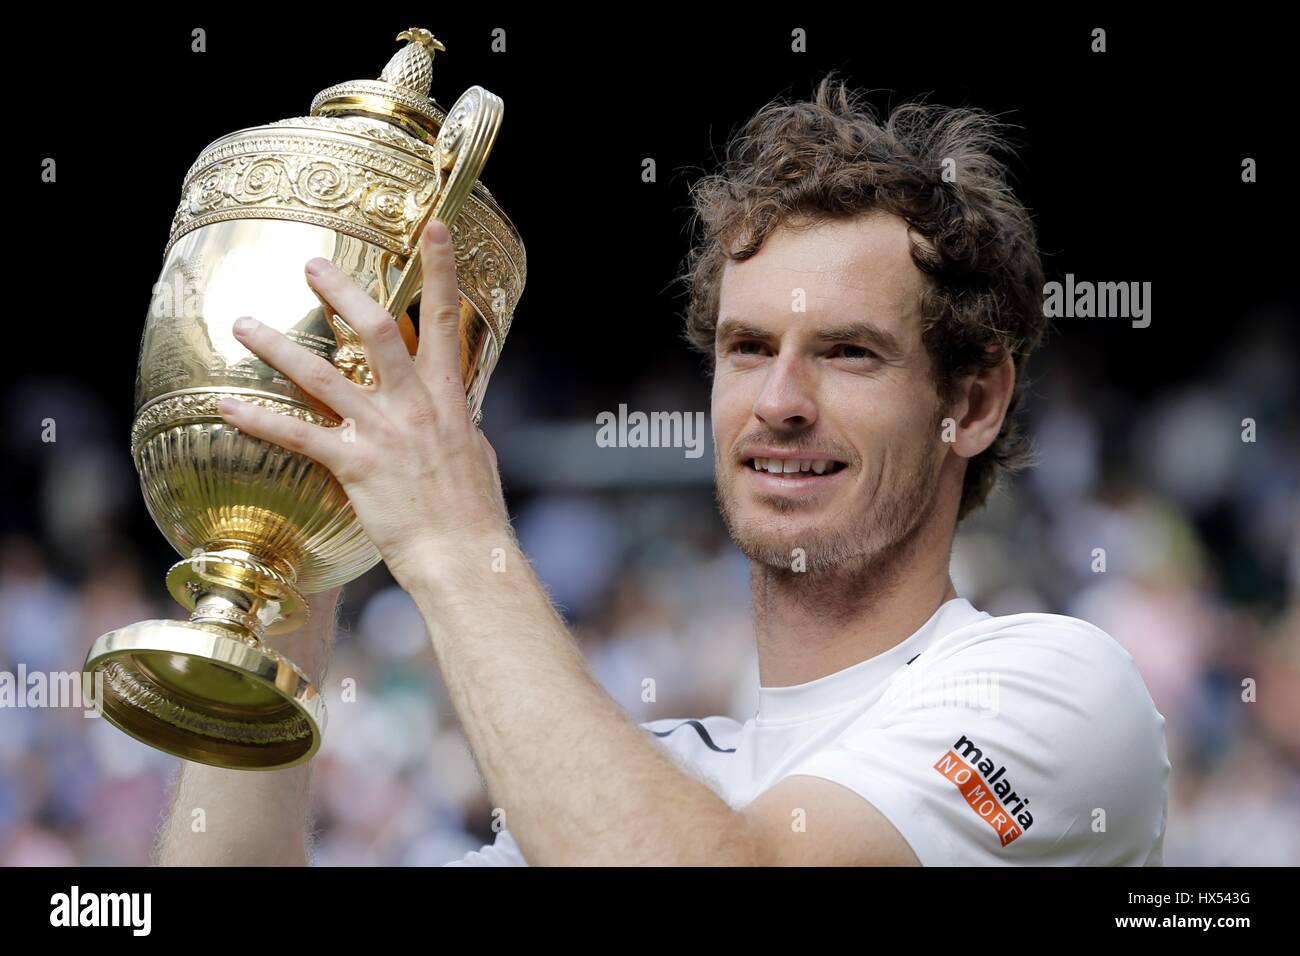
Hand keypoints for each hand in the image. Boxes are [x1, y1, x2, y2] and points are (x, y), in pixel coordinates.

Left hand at [217, 219, 508, 592]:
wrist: (465, 553)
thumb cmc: (472, 509)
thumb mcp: (474, 451)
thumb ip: (455, 420)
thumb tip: (450, 408)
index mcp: (446, 396)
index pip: (444, 319)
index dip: (439, 270)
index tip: (430, 227)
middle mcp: (414, 404)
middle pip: (374, 330)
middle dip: (342, 290)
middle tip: (311, 264)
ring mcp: (383, 432)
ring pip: (322, 374)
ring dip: (279, 346)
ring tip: (244, 322)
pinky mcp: (356, 465)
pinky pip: (299, 436)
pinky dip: (260, 420)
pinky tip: (225, 406)